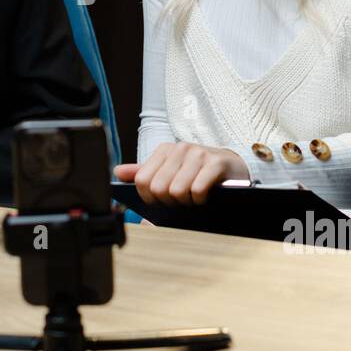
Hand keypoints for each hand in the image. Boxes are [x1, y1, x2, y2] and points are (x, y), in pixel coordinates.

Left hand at [113, 142, 247, 206]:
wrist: (232, 166)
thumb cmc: (198, 172)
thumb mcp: (170, 170)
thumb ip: (144, 172)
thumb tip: (118, 172)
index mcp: (164, 150)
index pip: (142, 180)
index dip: (149, 198)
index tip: (161, 201)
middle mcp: (179, 148)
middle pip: (158, 188)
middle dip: (168, 202)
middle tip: (180, 201)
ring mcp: (198, 154)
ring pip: (177, 191)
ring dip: (186, 202)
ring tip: (193, 198)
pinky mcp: (215, 163)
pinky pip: (197, 190)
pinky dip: (199, 200)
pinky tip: (205, 197)